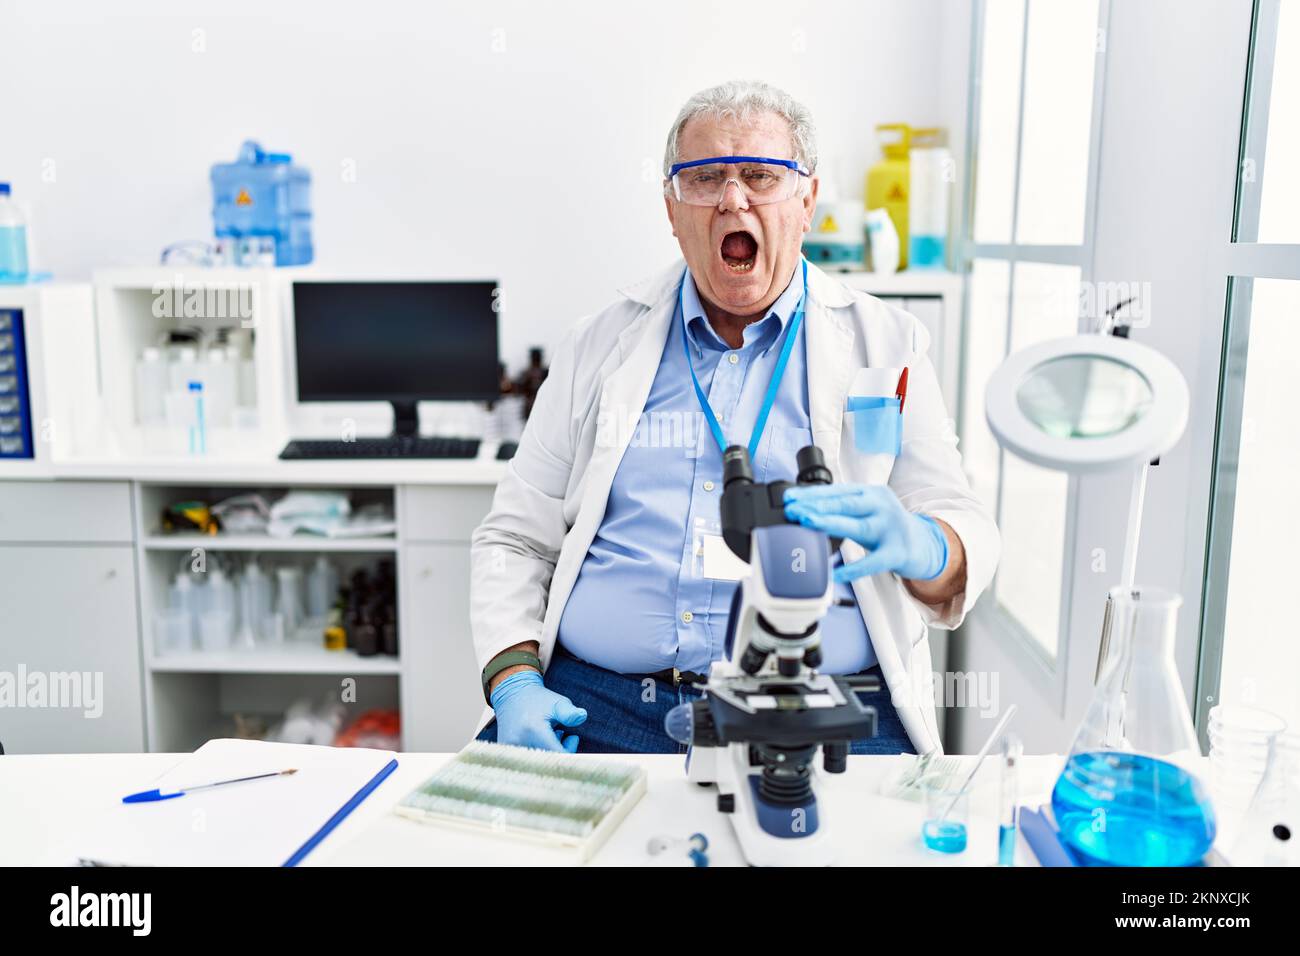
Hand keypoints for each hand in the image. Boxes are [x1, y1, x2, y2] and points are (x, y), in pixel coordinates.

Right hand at [489, 670, 586, 752]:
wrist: (512, 694)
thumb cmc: (539, 699)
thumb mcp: (558, 703)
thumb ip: (570, 713)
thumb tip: (582, 716)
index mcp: (534, 731)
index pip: (558, 755)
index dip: (569, 750)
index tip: (573, 737)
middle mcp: (519, 742)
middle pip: (548, 761)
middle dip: (559, 751)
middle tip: (561, 733)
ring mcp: (509, 748)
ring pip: (537, 762)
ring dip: (548, 752)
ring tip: (549, 735)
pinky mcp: (505, 751)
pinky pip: (526, 760)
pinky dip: (536, 752)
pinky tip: (538, 739)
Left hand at [783, 484, 947, 583]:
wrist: (924, 544)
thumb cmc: (886, 526)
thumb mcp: (867, 509)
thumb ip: (841, 508)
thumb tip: (804, 511)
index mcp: (871, 493)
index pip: (838, 491)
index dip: (812, 494)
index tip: (789, 498)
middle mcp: (881, 506)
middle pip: (846, 503)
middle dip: (817, 505)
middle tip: (793, 510)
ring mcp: (890, 529)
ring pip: (857, 526)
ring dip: (830, 523)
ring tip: (807, 523)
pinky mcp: (896, 553)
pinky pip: (871, 562)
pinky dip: (852, 569)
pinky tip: (834, 573)